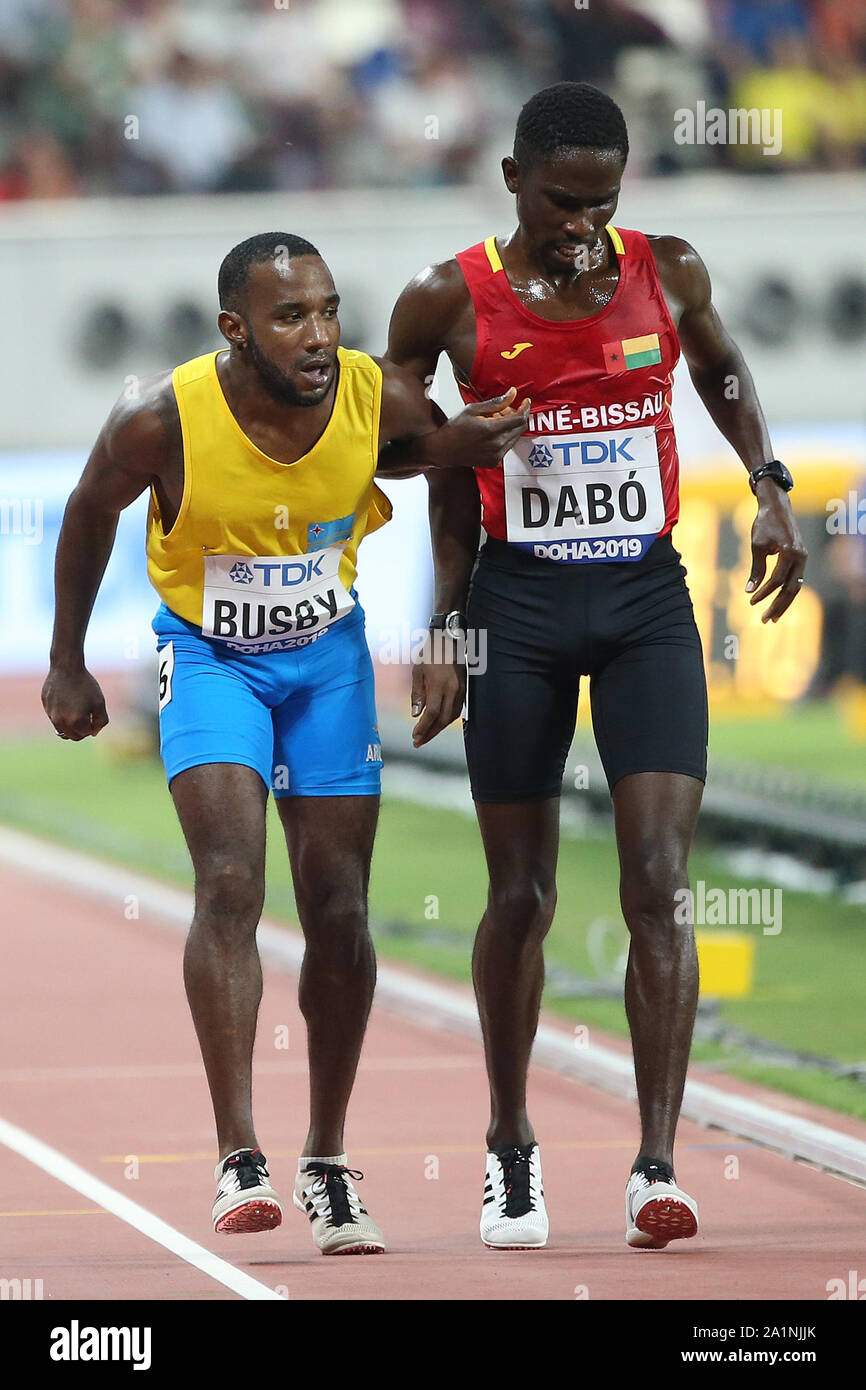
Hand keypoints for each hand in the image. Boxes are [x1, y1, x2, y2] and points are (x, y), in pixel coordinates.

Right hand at [42, 665, 108, 739]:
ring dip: (71, 725)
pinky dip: (62, 714)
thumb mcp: (100, 702)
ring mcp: (51, 715)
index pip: (85, 734)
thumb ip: (100, 721)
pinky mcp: (46, 707)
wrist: (66, 667)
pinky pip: (55, 717)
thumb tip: (93, 733)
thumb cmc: (85, 685)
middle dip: (81, 730)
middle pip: (73, 736)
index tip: (94, 714)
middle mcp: (61, 722)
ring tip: (77, 710)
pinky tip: (67, 701)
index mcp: (76, 722)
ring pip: (62, 729)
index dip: (92, 726)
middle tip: (87, 716)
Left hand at [410, 635, 465, 746]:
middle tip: (418, 742)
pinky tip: (438, 724)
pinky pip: (457, 710)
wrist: (449, 639)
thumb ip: (417, 694)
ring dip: (439, 728)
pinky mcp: (464, 689)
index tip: (415, 736)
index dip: (424, 727)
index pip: (432, 713)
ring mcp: (461, 690)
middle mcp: (453, 689)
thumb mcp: (418, 671)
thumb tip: (416, 714)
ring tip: (426, 735)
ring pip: (451, 717)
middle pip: (443, 719)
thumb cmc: (430, 653)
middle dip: (431, 733)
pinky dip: (447, 720)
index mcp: (439, 684)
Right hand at [431, 387, 530, 470]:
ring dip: (510, 427)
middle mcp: (496, 445)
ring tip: (495, 421)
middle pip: (520, 428)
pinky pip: (507, 447)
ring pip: (515, 437)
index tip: (525, 401)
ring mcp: (496, 456)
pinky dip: (505, 437)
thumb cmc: (455, 429)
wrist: (444, 450)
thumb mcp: (473, 409)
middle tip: (505, 409)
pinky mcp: (494, 462)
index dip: (525, 408)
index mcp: (491, 430)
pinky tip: (492, 432)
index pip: (519, 419)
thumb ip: (496, 402)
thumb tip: (513, 393)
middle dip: (516, 416)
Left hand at [746, 483, 807, 622]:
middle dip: (777, 606)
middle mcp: (801, 557)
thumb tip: (749, 590)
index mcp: (791, 552)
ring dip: (783, 603)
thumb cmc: (764, 523)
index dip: (764, 592)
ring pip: (795, 586)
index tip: (750, 600)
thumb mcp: (757, 545)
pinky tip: (777, 603)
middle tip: (764, 620)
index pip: (777, 579)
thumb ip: (756, 569)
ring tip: (772, 618)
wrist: (777, 506)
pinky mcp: (800, 558)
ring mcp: (803, 558)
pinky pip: (795, 579)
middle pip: (791, 589)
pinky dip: (786, 592)